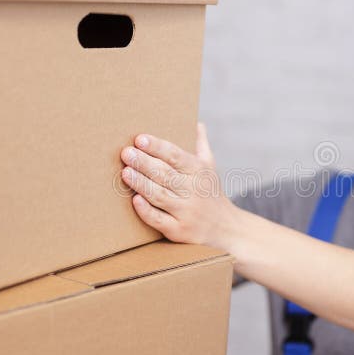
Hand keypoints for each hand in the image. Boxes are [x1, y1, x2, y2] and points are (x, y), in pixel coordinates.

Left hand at [119, 123, 235, 248]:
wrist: (226, 229)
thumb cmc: (211, 193)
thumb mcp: (211, 168)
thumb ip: (201, 146)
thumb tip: (197, 124)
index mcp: (200, 172)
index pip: (176, 156)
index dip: (157, 147)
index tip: (140, 139)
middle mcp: (194, 191)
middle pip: (165, 174)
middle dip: (144, 162)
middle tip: (126, 153)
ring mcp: (187, 212)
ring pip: (160, 195)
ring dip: (141, 183)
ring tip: (126, 172)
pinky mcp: (179, 230)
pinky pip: (159, 220)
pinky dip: (146, 210)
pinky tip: (135, 200)